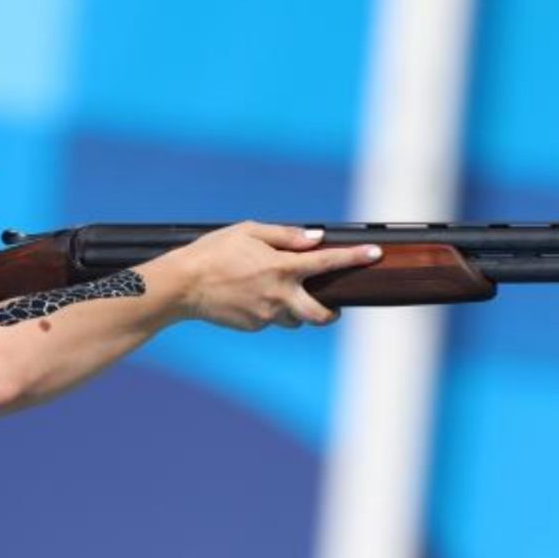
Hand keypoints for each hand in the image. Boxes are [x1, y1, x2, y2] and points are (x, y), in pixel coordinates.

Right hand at [175, 222, 381, 330]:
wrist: (182, 286)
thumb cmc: (213, 252)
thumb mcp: (249, 231)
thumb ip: (286, 235)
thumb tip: (316, 239)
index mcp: (281, 267)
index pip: (328, 263)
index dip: (355, 258)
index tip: (376, 255)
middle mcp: (279, 295)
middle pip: (321, 315)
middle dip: (332, 312)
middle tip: (332, 306)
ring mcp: (266, 315)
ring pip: (294, 319)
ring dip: (296, 310)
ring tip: (277, 294)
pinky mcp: (253, 326)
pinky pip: (271, 320)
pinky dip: (269, 311)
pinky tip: (250, 297)